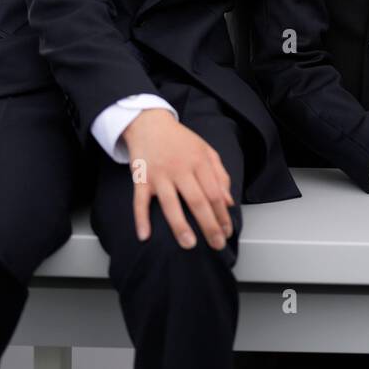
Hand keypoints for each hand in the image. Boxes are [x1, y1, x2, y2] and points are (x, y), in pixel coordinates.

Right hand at [123, 109, 233, 249]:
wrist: (149, 123)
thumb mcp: (206, 151)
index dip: (222, 215)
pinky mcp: (141, 179)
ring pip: (171, 204)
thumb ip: (220, 175)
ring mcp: (159, 174)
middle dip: (209, 225)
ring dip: (180, 226)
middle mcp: (180, 168)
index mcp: (199, 162)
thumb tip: (229, 201)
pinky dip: (141, 219)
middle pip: (197, 201)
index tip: (227, 232)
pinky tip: (144, 235)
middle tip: (216, 244)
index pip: (215, 193)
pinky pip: (140, 201)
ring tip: (189, 245)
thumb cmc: (180, 141)